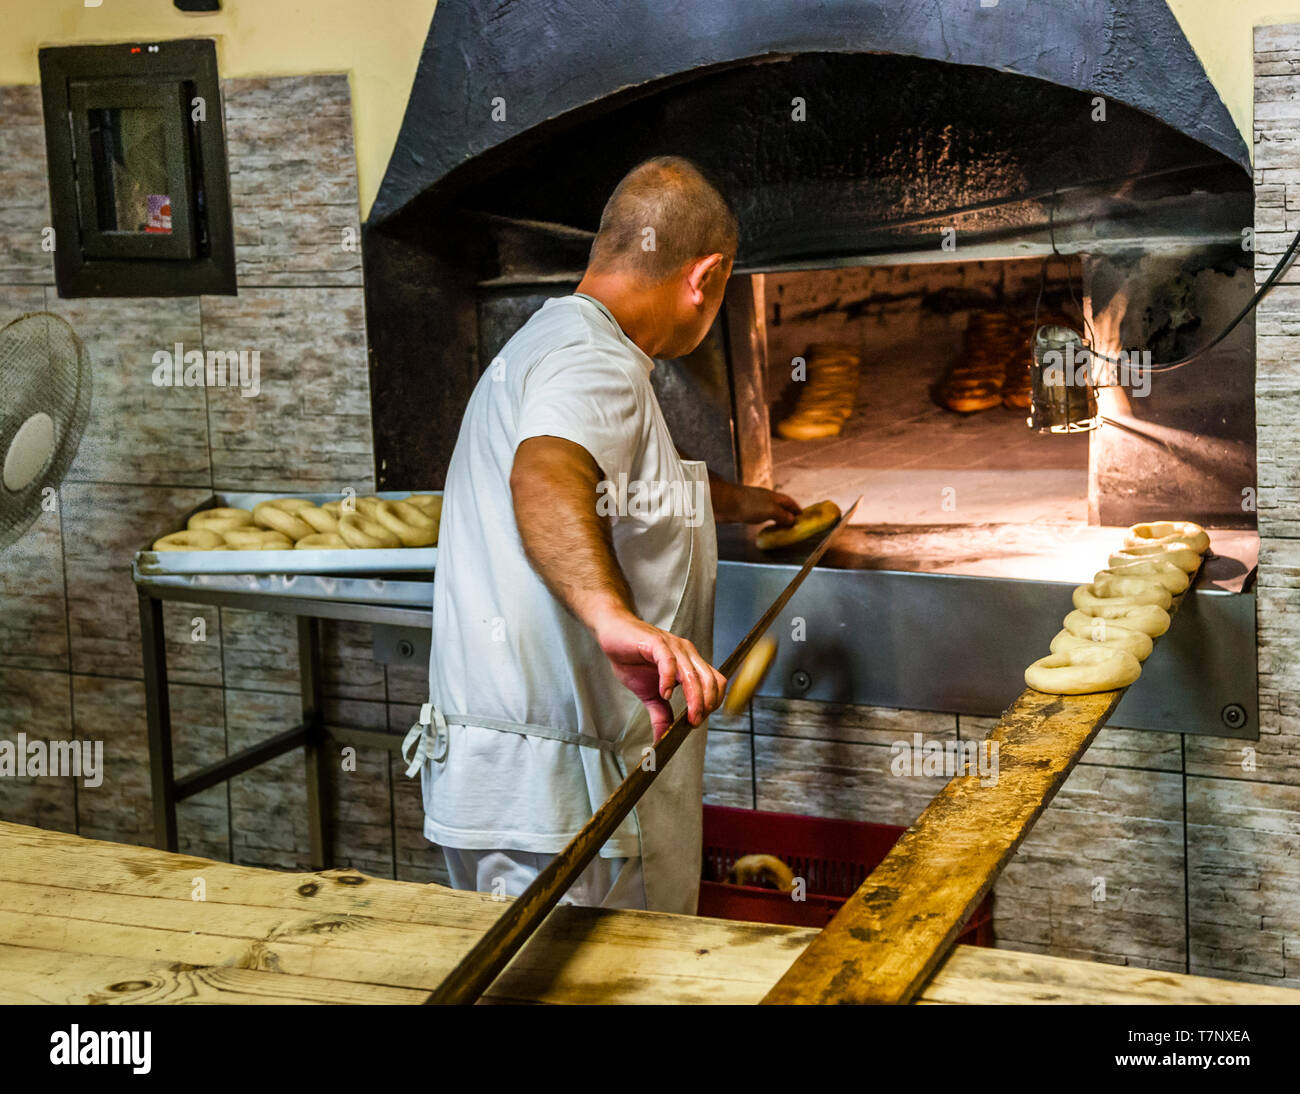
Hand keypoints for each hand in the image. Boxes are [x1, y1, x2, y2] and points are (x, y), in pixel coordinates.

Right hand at [592, 609, 726, 740]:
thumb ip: (659, 713)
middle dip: (705, 705)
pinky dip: (670, 680)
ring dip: (694, 698)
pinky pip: (669, 662)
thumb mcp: (648, 693)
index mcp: (689, 663)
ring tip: (688, 716)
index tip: (699, 719)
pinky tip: (665, 693)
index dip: (713, 702)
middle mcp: (686, 653)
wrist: (612, 633)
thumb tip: (661, 739)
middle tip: (694, 722)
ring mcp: (672, 646)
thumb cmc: (631, 658)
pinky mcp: (656, 642)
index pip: (715, 682)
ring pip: (693, 674)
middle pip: (708, 680)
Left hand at [728, 485, 800, 525]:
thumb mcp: (770, 511)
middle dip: (787, 512)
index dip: (796, 508)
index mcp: (773, 496)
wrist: (723, 503)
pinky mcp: (744, 509)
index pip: (789, 502)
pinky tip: (762, 524)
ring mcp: (754, 503)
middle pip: (779, 505)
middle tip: (793, 523)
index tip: (803, 515)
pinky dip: (765, 519)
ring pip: (769, 509)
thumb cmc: (748, 505)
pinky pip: (759, 514)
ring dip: (776, 516)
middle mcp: (765, 498)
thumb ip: (782, 515)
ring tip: (780, 526)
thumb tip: (792, 519)